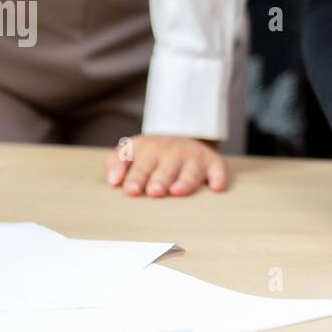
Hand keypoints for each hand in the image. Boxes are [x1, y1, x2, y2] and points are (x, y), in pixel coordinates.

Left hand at [104, 135, 228, 196]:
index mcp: (148, 149)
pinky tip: (216, 188)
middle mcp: (172, 151)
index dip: (135, 177)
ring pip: (190, 171)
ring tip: (177, 191)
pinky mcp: (213, 162)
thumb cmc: (151, 155)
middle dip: (159, 179)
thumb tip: (112, 181)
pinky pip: (218, 170)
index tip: (131, 190)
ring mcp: (194, 156)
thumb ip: (117, 163)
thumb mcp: (131, 152)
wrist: (182, 139)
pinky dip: (218, 178)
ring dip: (184, 181)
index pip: (140, 164)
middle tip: (154, 191)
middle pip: (165, 168)